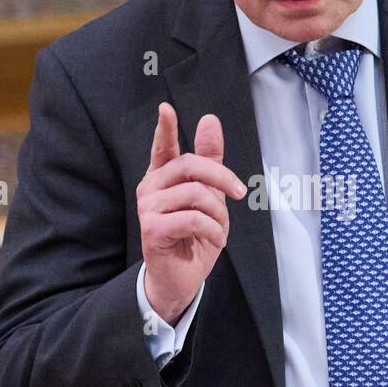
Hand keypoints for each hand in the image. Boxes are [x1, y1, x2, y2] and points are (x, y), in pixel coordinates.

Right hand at [136, 102, 246, 324]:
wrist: (181, 278)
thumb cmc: (194, 236)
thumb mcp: (209, 196)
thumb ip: (209, 161)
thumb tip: (209, 120)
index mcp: (163, 177)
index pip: (163, 147)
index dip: (165, 128)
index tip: (166, 108)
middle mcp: (150, 188)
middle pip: (189, 165)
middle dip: (221, 177)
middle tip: (239, 192)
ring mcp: (148, 208)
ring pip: (196, 194)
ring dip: (219, 215)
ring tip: (219, 230)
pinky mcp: (152, 229)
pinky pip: (193, 219)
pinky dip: (213, 231)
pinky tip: (214, 240)